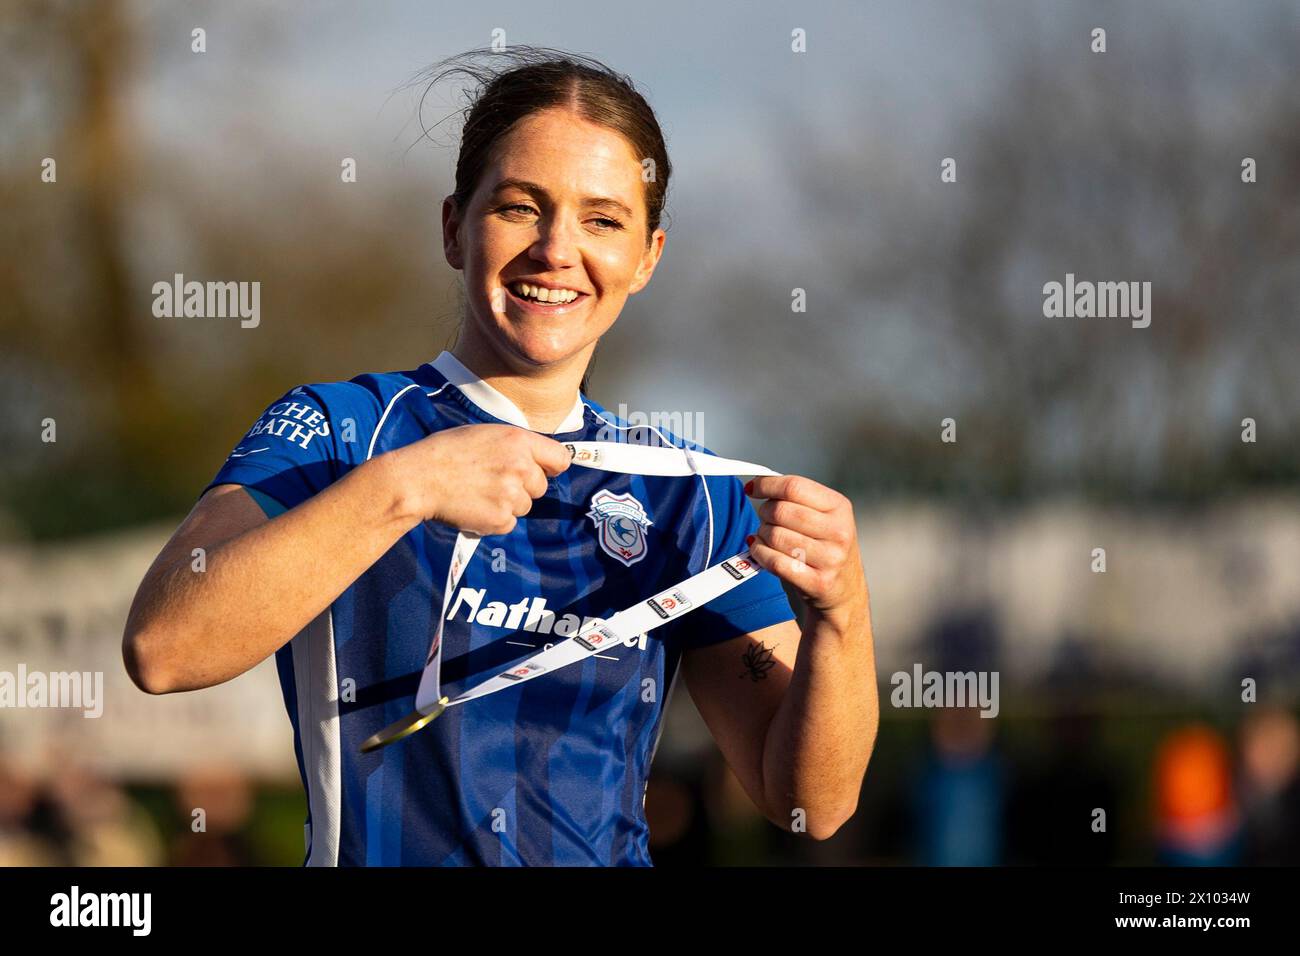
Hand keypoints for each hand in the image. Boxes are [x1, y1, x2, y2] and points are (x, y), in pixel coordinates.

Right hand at [384, 424, 571, 534]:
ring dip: (507, 504)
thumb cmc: (446, 452)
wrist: (418, 478)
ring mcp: (511, 495)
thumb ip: (515, 446)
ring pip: (524, 506)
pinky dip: (494, 520)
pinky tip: (473, 507)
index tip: (542, 470)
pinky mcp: (500, 519)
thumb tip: (536, 462)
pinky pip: (508, 523)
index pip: (560, 458)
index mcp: (518, 441)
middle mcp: (521, 467)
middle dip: (523, 487)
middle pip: (540, 486)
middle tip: (493, 482)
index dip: (550, 466)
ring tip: (478, 493)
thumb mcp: (485, 434)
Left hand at [743, 475, 868, 632]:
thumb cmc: (825, 550)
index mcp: (839, 507)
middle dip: (763, 513)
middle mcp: (838, 532)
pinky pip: (775, 562)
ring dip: (761, 535)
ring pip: (775, 536)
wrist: (845, 593)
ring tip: (765, 537)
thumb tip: (758, 484)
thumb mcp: (824, 518)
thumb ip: (796, 500)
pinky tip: (761, 551)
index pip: (794, 487)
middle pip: (781, 510)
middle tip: (764, 519)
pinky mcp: (818, 583)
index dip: (767, 485)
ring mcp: (830, 559)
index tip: (752, 488)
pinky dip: (760, 554)